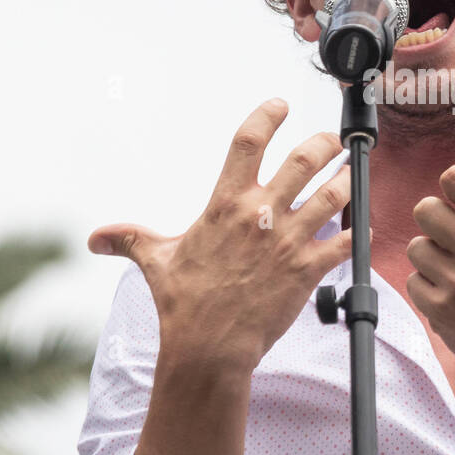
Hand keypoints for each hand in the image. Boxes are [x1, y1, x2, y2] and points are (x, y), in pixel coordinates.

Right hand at [88, 99, 360, 374]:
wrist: (208, 348)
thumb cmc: (183, 304)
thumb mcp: (156, 262)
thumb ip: (130, 239)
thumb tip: (95, 238)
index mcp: (225, 205)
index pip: (247, 142)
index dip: (267, 116)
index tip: (280, 105)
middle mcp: (260, 215)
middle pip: (304, 160)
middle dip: (325, 143)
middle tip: (333, 141)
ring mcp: (287, 241)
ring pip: (334, 195)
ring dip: (348, 181)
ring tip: (353, 176)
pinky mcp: (307, 270)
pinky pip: (345, 242)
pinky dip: (357, 232)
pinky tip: (358, 228)